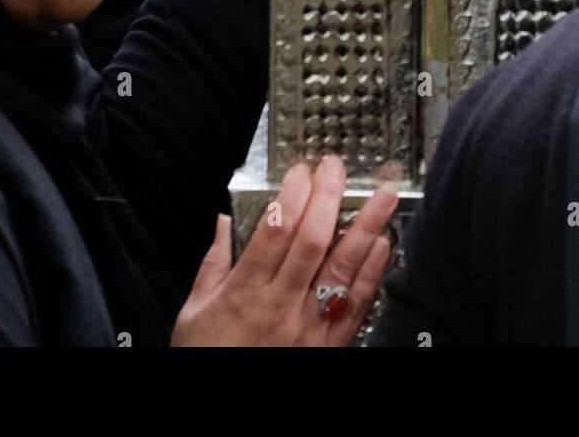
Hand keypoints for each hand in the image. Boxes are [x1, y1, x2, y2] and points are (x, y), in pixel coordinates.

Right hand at [171, 156, 397, 346]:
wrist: (223, 417)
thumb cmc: (207, 360)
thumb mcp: (193, 312)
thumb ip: (212, 263)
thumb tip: (222, 220)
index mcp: (245, 292)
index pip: (274, 229)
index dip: (292, 193)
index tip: (301, 170)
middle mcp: (279, 305)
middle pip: (311, 240)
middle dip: (328, 196)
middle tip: (338, 166)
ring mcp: (308, 327)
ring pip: (342, 268)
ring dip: (367, 227)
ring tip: (385, 195)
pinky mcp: (328, 347)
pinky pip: (355, 305)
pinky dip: (373, 273)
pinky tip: (383, 245)